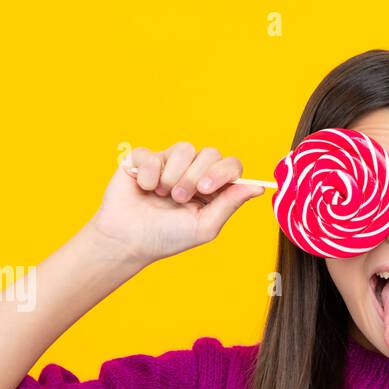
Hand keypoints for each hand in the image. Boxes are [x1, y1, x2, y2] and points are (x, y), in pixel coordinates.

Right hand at [87, 142, 266, 265]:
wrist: (128, 240)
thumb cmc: (167, 237)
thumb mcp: (205, 226)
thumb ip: (230, 203)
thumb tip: (259, 187)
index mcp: (212, 188)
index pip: (231, 165)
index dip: (223, 172)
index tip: (207, 189)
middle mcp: (193, 171)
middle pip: (210, 153)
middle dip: (195, 177)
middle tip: (179, 198)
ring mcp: (169, 162)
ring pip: (184, 149)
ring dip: (173, 176)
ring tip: (162, 195)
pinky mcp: (145, 158)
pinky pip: (154, 154)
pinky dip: (149, 175)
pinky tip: (144, 189)